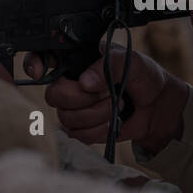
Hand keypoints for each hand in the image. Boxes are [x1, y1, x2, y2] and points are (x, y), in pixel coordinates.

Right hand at [27, 42, 187, 153]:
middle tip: (107, 92)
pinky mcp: (83, 128)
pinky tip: (113, 120)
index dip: (35, 64)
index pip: (44, 58)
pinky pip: (78, 134)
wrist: (158, 106)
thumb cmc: (144, 77)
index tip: (40, 72)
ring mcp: (75, 107)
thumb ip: (109, 65)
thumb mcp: (132, 61)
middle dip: (82, 98)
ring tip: (118, 104)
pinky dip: (99, 129)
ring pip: (67, 117)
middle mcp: (71, 82)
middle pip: (53, 95)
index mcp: (78, 59)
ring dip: (97, 114)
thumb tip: (86, 82)